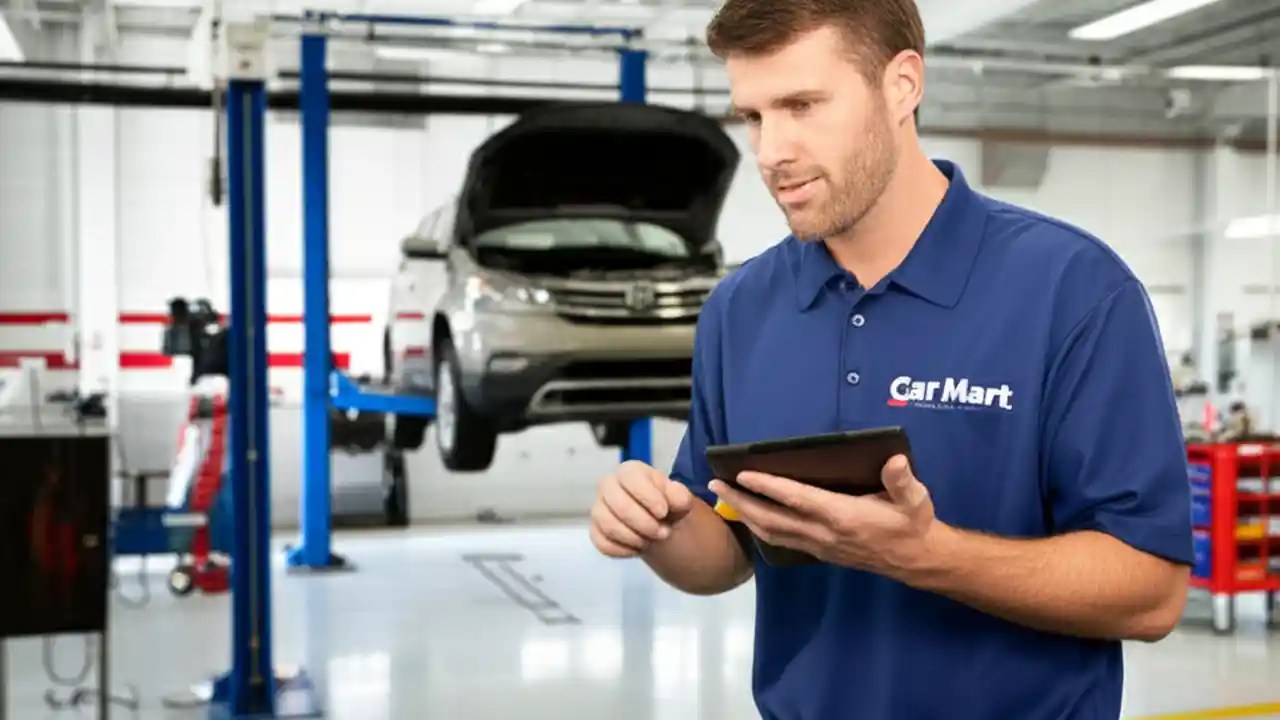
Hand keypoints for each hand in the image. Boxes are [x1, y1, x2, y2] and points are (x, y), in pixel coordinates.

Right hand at [590, 460, 694, 558]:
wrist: (658, 523)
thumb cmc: (666, 503)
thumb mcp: (679, 498)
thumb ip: (680, 496)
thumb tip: (676, 501)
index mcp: (629, 471)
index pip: (631, 478)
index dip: (648, 497)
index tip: (663, 512)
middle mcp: (608, 485)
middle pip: (619, 505)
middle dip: (645, 524)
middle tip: (663, 533)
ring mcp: (598, 508)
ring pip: (609, 526)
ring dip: (635, 538)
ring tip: (651, 540)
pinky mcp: (595, 531)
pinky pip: (603, 543)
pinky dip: (623, 550)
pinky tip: (637, 548)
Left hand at [708, 455, 945, 578]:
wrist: (916, 560)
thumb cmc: (913, 524)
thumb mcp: (915, 500)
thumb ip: (902, 481)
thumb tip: (895, 460)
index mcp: (842, 517)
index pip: (796, 499)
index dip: (768, 486)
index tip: (743, 473)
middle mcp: (824, 533)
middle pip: (772, 519)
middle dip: (741, 501)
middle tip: (716, 483)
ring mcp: (819, 546)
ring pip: (771, 533)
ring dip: (744, 514)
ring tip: (723, 496)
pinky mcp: (819, 552)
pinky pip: (781, 541)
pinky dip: (760, 528)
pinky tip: (749, 515)